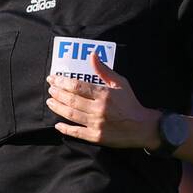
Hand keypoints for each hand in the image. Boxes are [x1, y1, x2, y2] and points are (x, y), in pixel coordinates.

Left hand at [45, 49, 159, 148]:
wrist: (142, 127)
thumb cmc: (130, 103)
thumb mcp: (120, 83)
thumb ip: (104, 70)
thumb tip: (92, 55)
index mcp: (104, 94)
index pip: (78, 86)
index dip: (62, 82)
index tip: (53, 79)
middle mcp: (98, 109)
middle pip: (72, 100)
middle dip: (57, 93)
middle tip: (50, 89)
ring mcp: (96, 124)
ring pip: (71, 115)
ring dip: (57, 108)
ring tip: (50, 102)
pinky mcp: (96, 137)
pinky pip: (76, 132)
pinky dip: (65, 129)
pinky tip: (57, 124)